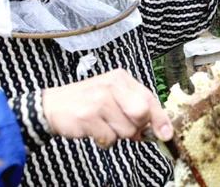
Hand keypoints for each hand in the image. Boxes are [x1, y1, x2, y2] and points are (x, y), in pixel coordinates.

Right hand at [42, 68, 172, 147]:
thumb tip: (158, 130)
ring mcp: (99, 100)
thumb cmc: (88, 101)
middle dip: (136, 127)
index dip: (160, 118)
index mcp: (121, 78)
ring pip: (126, 130)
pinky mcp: (88, 116)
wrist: (54, 105)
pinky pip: (109, 139)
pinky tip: (94, 129)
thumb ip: (135, 109)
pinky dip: (104, 140)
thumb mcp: (114, 97)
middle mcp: (111, 85)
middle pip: (141, 113)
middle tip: (122, 125)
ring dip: (117, 135)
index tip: (166, 134)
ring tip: (103, 124)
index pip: (149, 98)